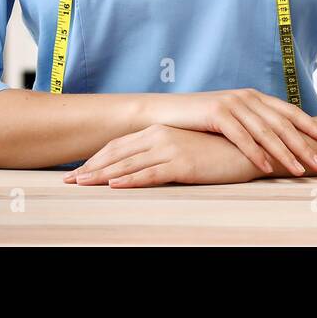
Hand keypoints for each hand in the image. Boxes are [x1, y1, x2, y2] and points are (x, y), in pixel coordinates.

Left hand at [62, 124, 266, 186]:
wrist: (248, 149)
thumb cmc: (215, 152)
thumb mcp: (184, 150)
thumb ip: (163, 153)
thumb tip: (142, 165)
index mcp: (158, 131)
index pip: (119, 146)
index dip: (96, 160)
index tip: (78, 172)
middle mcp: (159, 136)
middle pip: (116, 155)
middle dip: (91, 169)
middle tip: (69, 182)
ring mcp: (170, 149)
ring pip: (128, 165)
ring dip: (102, 176)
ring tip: (81, 186)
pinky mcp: (182, 164)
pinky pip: (150, 174)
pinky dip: (130, 181)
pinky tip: (114, 186)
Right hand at [144, 89, 316, 175]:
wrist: (165, 111)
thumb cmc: (199, 119)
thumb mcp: (231, 118)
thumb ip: (252, 125)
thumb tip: (278, 142)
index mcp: (254, 97)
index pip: (288, 111)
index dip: (310, 125)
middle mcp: (247, 97)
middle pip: (283, 123)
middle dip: (304, 144)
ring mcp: (232, 103)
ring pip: (266, 131)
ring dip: (286, 153)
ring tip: (300, 170)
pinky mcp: (217, 113)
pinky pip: (242, 137)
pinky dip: (257, 153)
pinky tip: (267, 166)